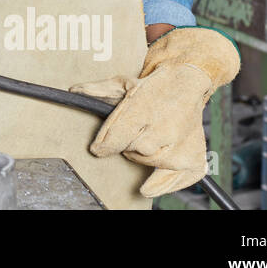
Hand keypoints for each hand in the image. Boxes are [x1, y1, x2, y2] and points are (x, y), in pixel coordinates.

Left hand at [69, 27, 240, 197]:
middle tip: (135, 131)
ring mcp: (180, 147)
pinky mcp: (192, 159)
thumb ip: (98, 90)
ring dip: (143, 156)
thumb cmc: (152, 87)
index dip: (103, 146)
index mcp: (144, 110)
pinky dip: (160, 184)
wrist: (187, 84)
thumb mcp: (123, 83)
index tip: (98, 149)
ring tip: (149, 138)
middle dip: (128, 144)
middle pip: (131, 152)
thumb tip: (74, 90)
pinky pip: (171, 181)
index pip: (115, 139)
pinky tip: (149, 184)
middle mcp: (163, 130)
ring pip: (148, 163)